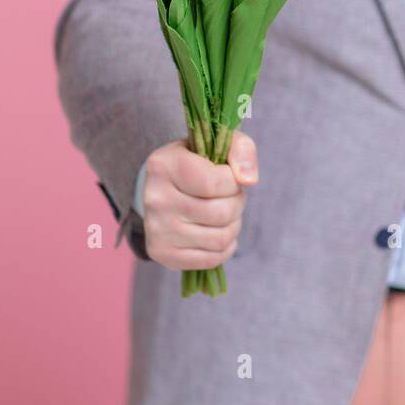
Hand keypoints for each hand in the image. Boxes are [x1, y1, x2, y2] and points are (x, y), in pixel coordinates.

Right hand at [141, 130, 258, 271]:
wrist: (166, 188)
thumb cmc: (198, 163)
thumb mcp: (219, 144)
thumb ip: (241, 150)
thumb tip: (249, 180)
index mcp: (163, 165)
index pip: (214, 182)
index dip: (233, 182)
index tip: (230, 177)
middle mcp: (155, 198)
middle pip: (220, 213)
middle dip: (236, 204)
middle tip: (230, 197)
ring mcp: (156, 229)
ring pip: (219, 238)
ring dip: (233, 225)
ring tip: (225, 213)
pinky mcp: (161, 253)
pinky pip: (211, 259)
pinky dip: (225, 247)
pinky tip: (218, 231)